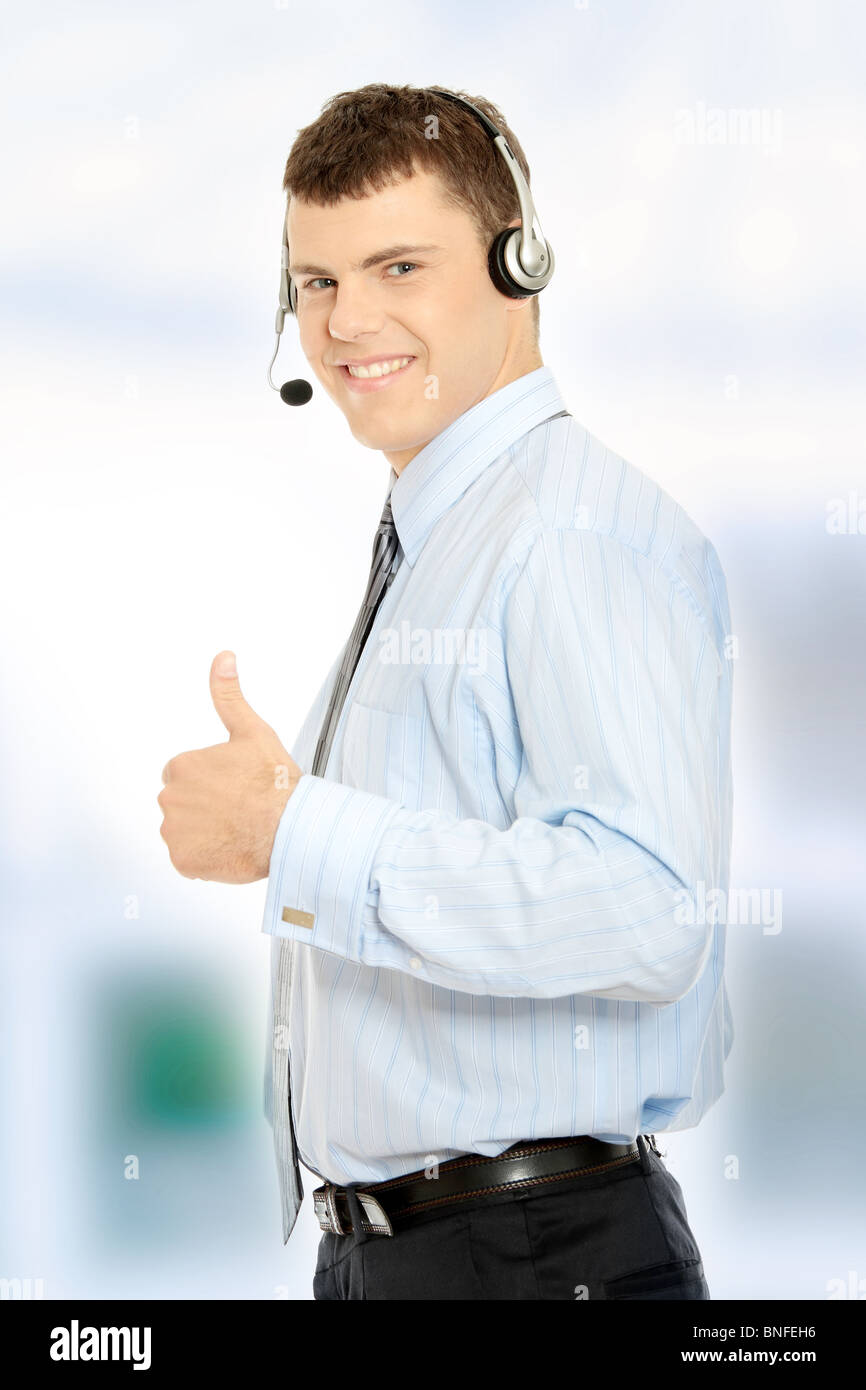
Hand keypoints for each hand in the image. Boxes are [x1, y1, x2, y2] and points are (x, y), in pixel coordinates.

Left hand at [157, 651, 301, 883]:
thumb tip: (223, 658)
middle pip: (182, 804)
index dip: (210, 782)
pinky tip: (230, 848)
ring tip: (237, 830)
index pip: (183, 775)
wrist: (291, 828)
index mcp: (182, 766)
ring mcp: (175, 833)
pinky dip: (205, 858)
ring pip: (184, 832)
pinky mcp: (183, 861)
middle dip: (204, 807)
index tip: (233, 787)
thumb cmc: (274, 782)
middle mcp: (170, 798)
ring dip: (204, 833)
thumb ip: (228, 696)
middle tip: (237, 809)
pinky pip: (188, 860)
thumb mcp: (252, 731)